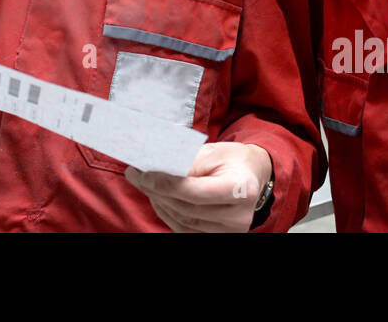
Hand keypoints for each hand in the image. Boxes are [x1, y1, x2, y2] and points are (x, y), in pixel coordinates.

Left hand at [124, 142, 272, 232]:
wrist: (251, 176)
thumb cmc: (232, 160)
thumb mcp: (213, 152)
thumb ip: (188, 162)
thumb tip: (157, 170)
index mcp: (242, 188)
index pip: (196, 192)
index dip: (167, 185)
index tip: (144, 174)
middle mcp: (239, 215)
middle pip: (187, 209)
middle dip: (157, 192)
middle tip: (136, 175)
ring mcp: (230, 231)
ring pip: (183, 221)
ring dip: (159, 203)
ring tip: (144, 184)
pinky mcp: (220, 237)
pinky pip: (186, 230)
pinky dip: (168, 214)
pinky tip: (158, 198)